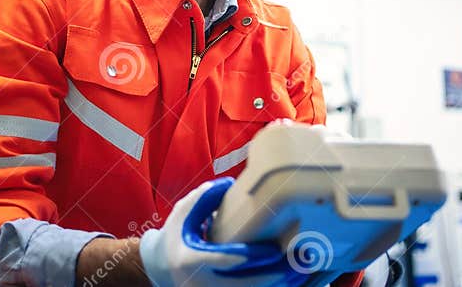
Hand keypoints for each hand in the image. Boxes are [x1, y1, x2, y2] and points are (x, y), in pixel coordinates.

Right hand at [139, 178, 299, 286]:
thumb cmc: (175, 236)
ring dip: (276, 285)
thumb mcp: (183, 212)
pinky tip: (290, 279)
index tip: (271, 250)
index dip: (245, 256)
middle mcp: (201, 284)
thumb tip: (230, 184)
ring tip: (302, 271)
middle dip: (272, 274)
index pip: (219, 258)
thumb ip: (205, 198)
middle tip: (299, 262)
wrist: (160, 268)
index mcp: (189, 259)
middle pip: (242, 284)